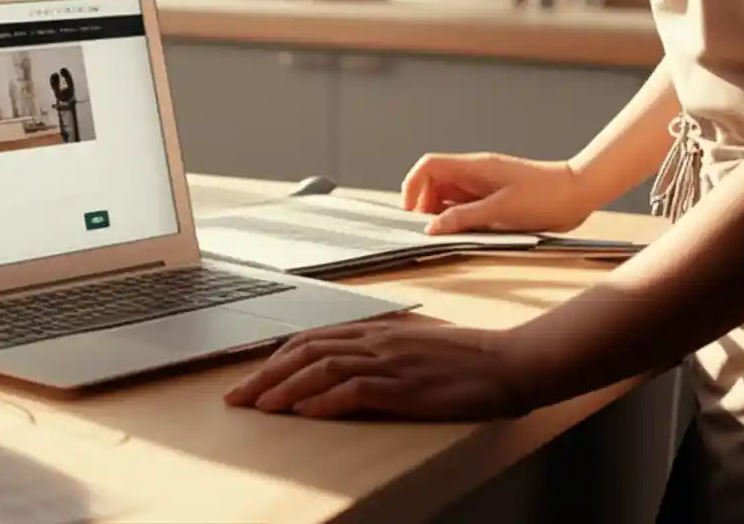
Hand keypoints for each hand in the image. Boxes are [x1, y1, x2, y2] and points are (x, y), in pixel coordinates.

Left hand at [223, 320, 532, 420]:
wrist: (508, 362)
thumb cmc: (464, 360)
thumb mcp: (412, 348)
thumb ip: (377, 353)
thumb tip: (342, 369)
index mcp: (375, 331)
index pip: (311, 339)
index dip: (274, 358)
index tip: (249, 378)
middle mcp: (376, 341)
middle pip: (305, 352)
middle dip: (265, 375)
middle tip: (236, 397)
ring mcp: (390, 362)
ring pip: (323, 369)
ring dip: (286, 389)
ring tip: (260, 406)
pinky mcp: (406, 386)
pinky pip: (356, 390)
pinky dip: (325, 401)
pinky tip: (306, 413)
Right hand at [402, 153, 592, 234]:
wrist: (580, 192)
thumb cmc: (545, 196)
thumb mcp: (502, 210)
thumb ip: (464, 218)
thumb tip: (431, 227)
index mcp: (474, 167)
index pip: (428, 166)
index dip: (412, 186)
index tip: (410, 213)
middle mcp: (475, 174)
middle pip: (434, 184)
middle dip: (425, 206)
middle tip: (430, 231)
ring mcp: (484, 186)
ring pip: (448, 197)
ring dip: (442, 215)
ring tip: (448, 235)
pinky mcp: (494, 199)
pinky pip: (466, 207)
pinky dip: (459, 220)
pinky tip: (465, 234)